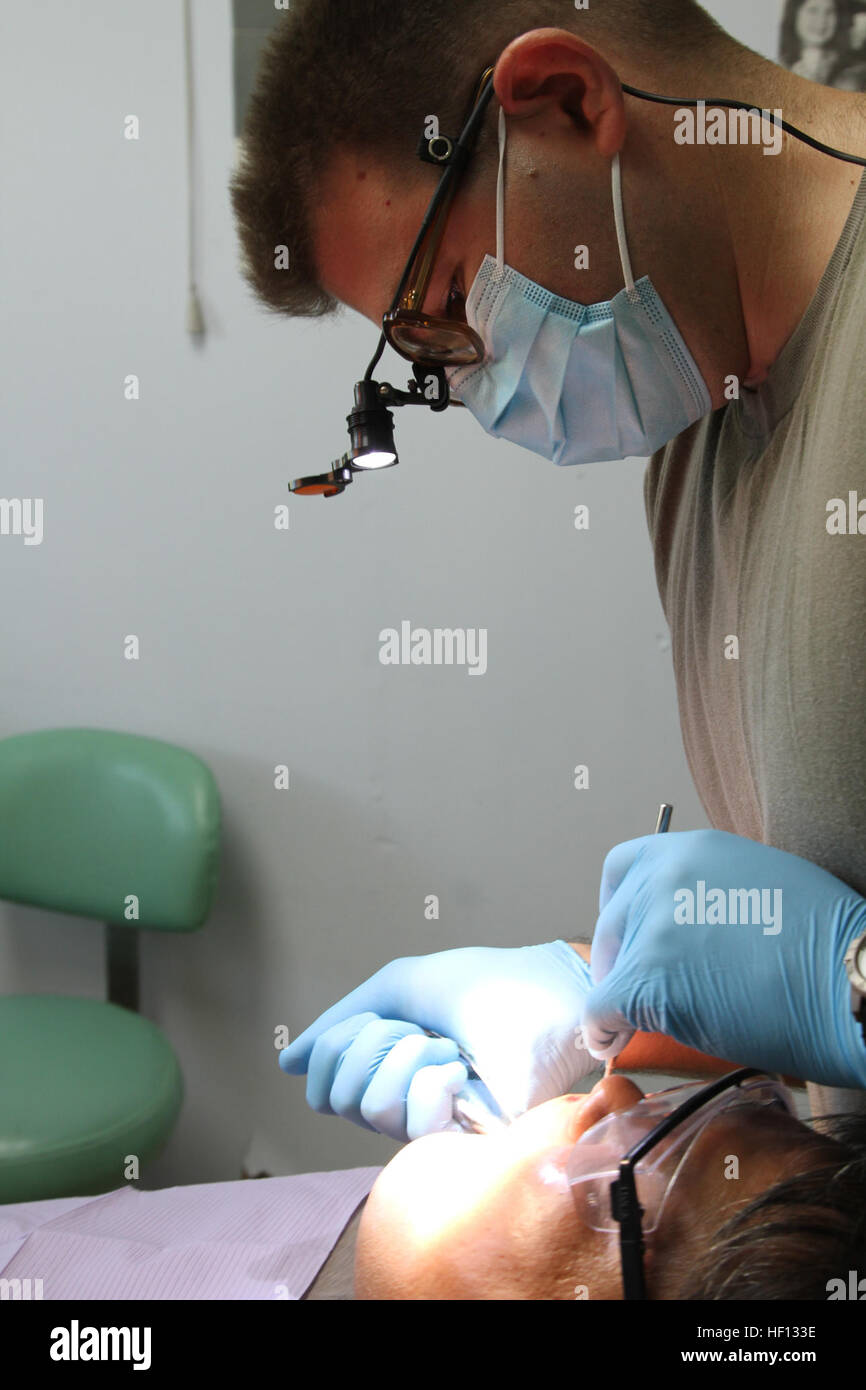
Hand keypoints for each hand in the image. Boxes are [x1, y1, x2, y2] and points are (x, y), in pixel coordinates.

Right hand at [279, 942, 597, 1140]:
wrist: (551, 991)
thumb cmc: (488, 984)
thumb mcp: (402, 987)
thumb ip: (342, 1020)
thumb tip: (285, 1065)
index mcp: (389, 1073)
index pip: (324, 1088)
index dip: (339, 1047)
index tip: (386, 1020)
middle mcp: (407, 1108)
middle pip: (336, 1099)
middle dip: (370, 1046)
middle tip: (419, 1030)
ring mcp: (438, 1130)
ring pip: (368, 1110)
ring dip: (403, 1058)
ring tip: (448, 1046)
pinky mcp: (468, 1146)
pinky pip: (412, 1127)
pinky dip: (429, 1083)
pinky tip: (462, 1069)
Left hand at [581, 829, 865, 1087]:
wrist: (852, 983)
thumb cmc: (826, 949)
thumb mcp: (759, 886)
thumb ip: (708, 895)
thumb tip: (679, 931)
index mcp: (693, 849)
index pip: (623, 868)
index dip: (620, 908)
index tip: (627, 937)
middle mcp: (664, 877)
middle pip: (612, 922)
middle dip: (620, 959)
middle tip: (637, 991)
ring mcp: (653, 926)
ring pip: (610, 969)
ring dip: (622, 998)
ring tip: (643, 1023)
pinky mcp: (647, 978)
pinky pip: (601, 1010)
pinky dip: (604, 1031)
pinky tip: (616, 1042)